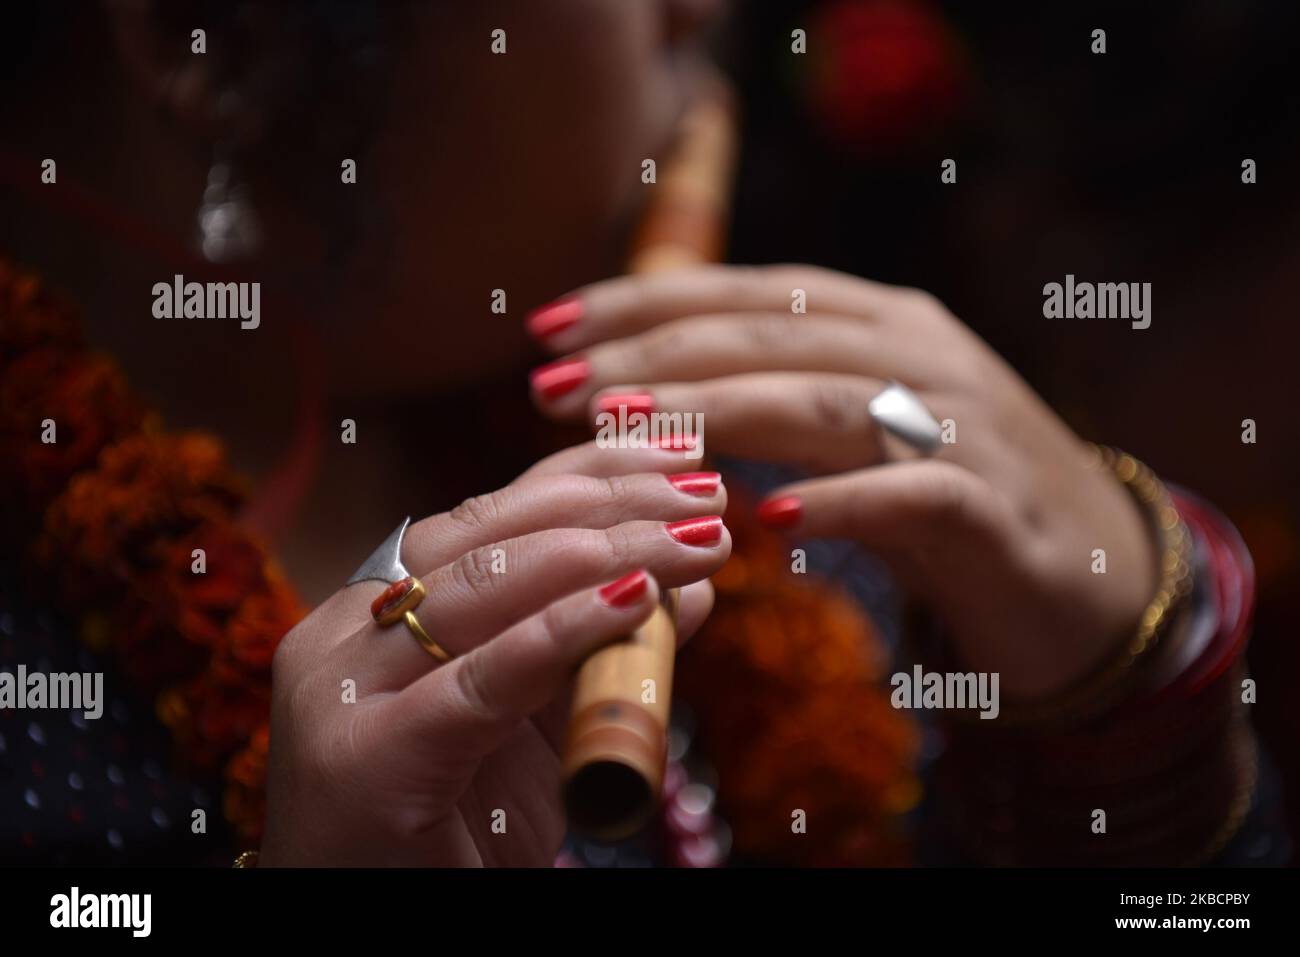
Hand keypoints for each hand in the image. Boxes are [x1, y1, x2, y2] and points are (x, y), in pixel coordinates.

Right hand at [259, 442, 729, 864]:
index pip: (489, 516)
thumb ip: (593, 649)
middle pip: (488, 535)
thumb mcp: (534, 725)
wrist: (370, 930)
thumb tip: (688, 584)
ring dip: (607, 554)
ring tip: (694, 541)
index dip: (585, 474)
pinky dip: (562, 632)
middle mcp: (346, 630)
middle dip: (610, 505)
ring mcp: (342, 688)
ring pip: (485, 589)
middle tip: (707, 493)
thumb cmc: (451, 833)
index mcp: (375, 609)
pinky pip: (481, 679)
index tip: (678, 456)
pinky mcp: (365, 755)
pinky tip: (634, 600)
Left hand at [527, 265, 1157, 698]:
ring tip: (629, 434)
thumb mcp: (850, 435)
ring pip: (829, 398)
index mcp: (881, 321)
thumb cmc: (942, 503)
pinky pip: (916, 493)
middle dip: (653, 356)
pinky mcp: (1001, 508)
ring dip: (719, 413)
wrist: (1088, 575)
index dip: (643, 303)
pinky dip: (843, 500)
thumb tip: (638, 398)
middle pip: (771, 337)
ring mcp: (968, 425)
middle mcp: (923, 353)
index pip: (746, 293)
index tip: (549, 328)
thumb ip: (768, 403)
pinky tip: (773, 522)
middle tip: (553, 387)